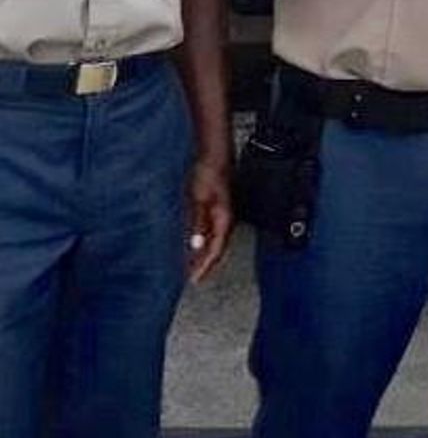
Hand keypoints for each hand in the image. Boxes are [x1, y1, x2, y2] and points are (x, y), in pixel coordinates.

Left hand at [185, 157, 231, 283]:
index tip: (194, 279)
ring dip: (205, 255)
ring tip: (192, 267)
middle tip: (193, 279)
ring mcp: (222, 216)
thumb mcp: (199, 200)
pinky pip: (212, 233)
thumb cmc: (207, 175)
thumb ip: (198, 223)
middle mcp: (226, 220)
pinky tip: (195, 246)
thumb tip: (196, 246)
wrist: (214, 157)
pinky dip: (204, 244)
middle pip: (218, 249)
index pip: (216, 251)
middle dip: (206, 265)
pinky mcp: (217, 211)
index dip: (205, 266)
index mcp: (223, 220)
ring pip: (216, 242)